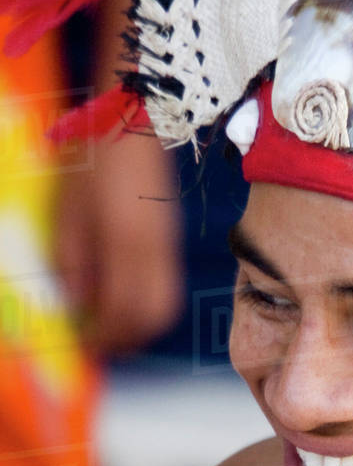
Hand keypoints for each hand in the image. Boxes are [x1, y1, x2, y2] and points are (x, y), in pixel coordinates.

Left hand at [55, 127, 183, 354]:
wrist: (137, 120)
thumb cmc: (94, 160)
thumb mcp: (68, 210)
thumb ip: (72, 262)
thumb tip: (77, 305)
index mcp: (126, 242)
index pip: (123, 310)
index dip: (103, 336)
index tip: (82, 344)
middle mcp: (155, 250)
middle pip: (153, 317)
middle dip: (126, 339)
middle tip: (97, 342)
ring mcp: (168, 245)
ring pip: (166, 306)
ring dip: (140, 326)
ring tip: (110, 325)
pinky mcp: (170, 240)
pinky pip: (167, 287)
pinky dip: (147, 305)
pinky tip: (123, 297)